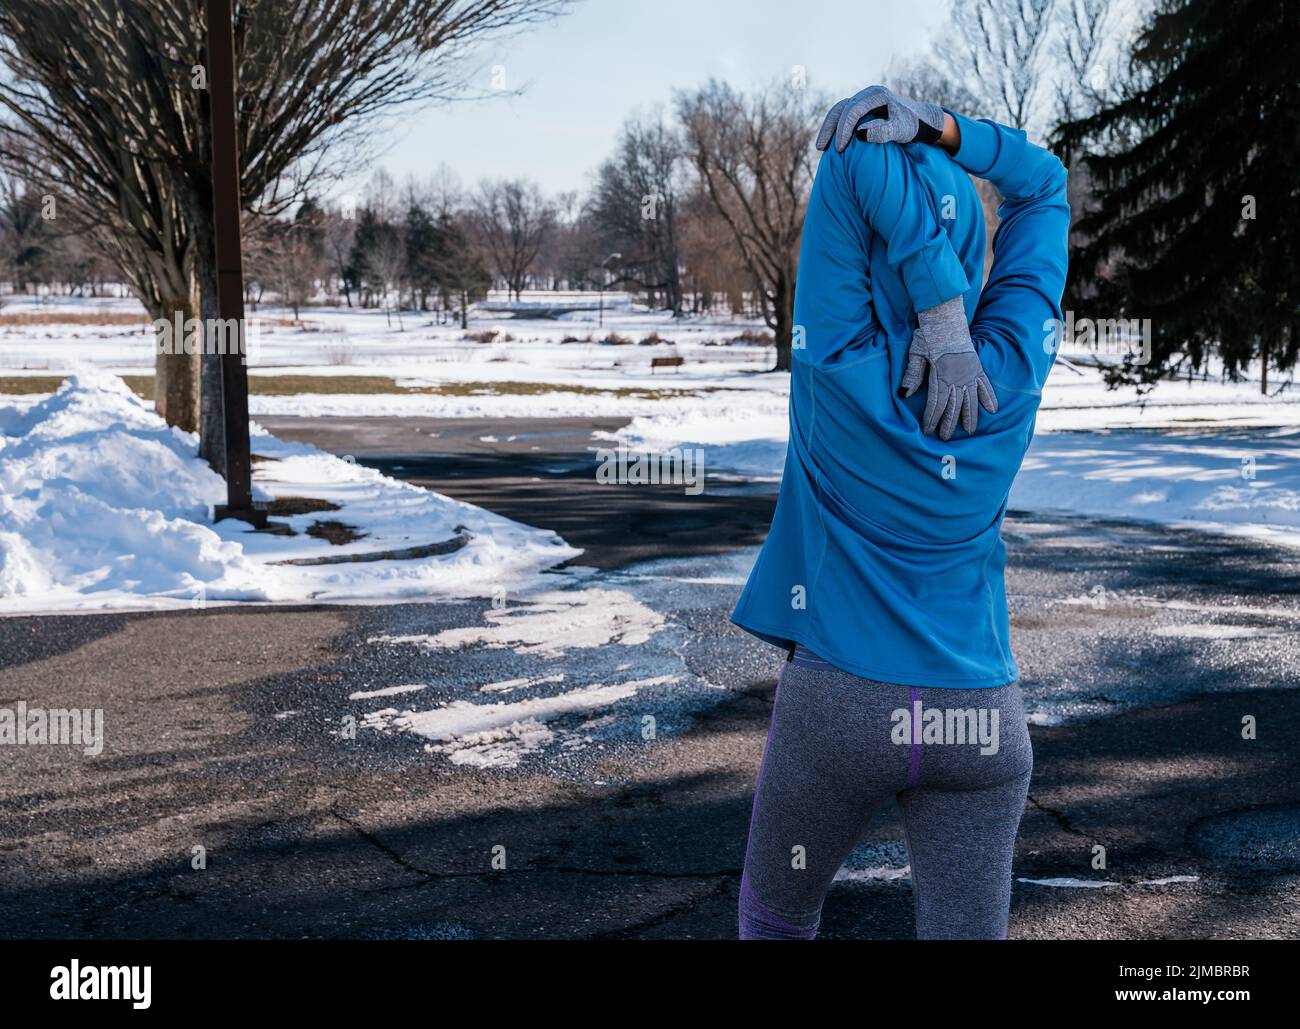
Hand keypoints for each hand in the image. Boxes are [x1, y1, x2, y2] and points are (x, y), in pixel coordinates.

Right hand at [815, 85, 944, 153]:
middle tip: (822, 149)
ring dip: (828, 128)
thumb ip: (883, 132)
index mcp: (877, 95)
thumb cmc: (911, 126)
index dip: (843, 129)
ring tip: (820, 147)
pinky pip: (842, 115)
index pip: (853, 110)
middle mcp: (868, 94)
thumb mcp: (901, 130)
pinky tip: (830, 143)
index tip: (840, 149)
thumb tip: (859, 134)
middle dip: (830, 129)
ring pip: (838, 110)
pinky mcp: (861, 107)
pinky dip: (834, 128)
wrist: (919, 120)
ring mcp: (863, 100)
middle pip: (841, 108)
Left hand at [900, 297, 998, 439]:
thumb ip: (912, 374)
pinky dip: (989, 397)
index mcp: (940, 375)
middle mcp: (957, 377)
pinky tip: (993, 410)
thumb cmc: (928, 336)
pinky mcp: (977, 367)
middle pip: (954, 406)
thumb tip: (905, 394)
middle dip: (949, 423)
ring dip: (970, 416)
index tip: (928, 430)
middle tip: (945, 438)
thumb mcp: (916, 354)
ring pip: (971, 400)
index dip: (932, 418)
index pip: (936, 403)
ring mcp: (969, 373)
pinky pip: (985, 385)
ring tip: (970, 431)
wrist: (947, 319)